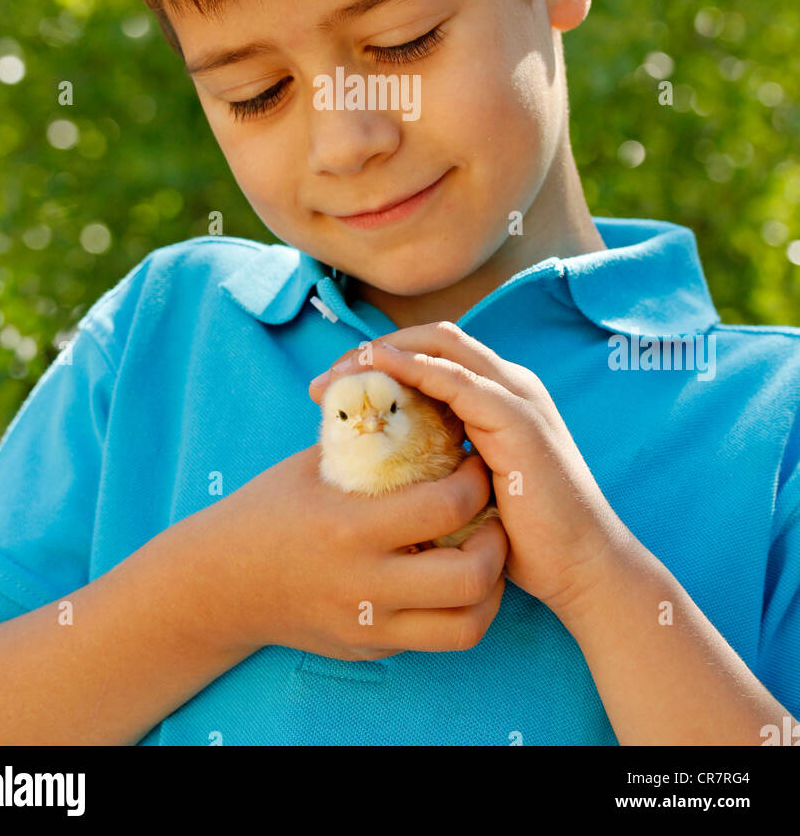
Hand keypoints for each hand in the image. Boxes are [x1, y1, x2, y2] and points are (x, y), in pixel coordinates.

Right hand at [209, 443, 508, 660]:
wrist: (220, 583)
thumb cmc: (270, 509)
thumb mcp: (316, 465)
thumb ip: (371, 443)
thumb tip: (425, 403)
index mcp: (350, 526)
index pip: (444, 506)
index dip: (474, 481)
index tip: (474, 463)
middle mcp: (365, 584)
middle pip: (471, 577)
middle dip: (497, 541)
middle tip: (493, 515)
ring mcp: (370, 625)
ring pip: (469, 625)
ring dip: (491, 587)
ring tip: (485, 554)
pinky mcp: (372, 650)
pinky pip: (440, 639)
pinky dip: (461, 610)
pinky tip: (452, 578)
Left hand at [309, 322, 631, 627]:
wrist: (581, 569)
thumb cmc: (522, 539)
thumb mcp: (463, 489)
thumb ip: (434, 464)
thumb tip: (371, 470)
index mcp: (496, 396)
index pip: (431, 353)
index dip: (380, 360)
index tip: (330, 390)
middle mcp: (508, 384)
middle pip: (432, 338)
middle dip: (373, 350)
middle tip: (325, 381)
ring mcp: (516, 397)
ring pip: (442, 346)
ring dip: (384, 355)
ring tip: (338, 378)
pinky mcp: (519, 420)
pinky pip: (459, 380)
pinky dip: (416, 369)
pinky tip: (381, 376)